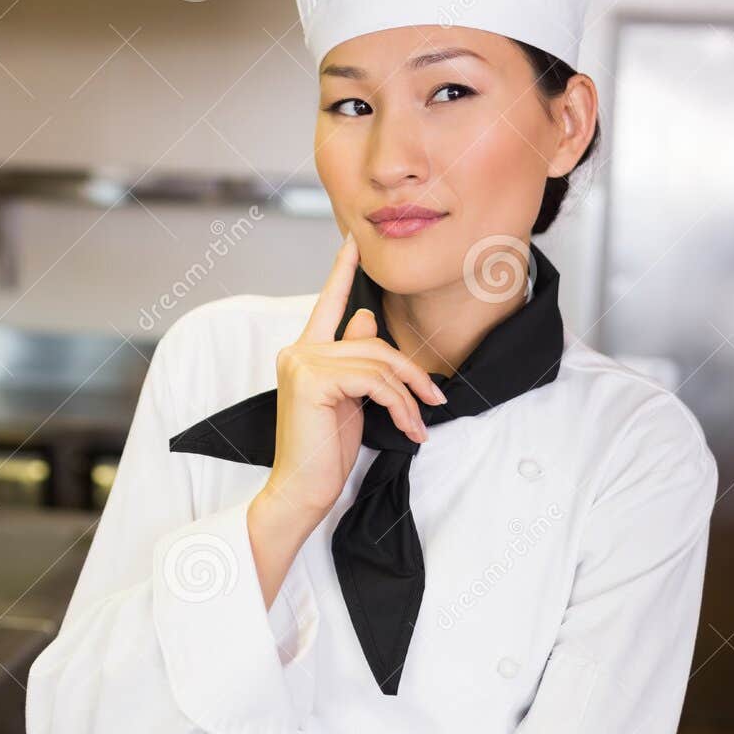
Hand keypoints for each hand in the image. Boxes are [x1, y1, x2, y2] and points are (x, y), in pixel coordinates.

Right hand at [257, 232, 446, 532]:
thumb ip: (356, 358)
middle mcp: (298, 351)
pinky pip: (375, 382)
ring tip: (419, 424)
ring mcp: (302, 363)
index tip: (354, 243)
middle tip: (436, 399)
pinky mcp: (313, 380)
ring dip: (409, 396)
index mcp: (304, 353)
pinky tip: (408, 428)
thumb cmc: (325, 452)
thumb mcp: (349, 399)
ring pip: (378, 362)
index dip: (342, 272)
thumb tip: (367, 316)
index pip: (328, 305)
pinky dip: (400, 405)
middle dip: (410, 371)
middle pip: (372, 341)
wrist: (302, 490)